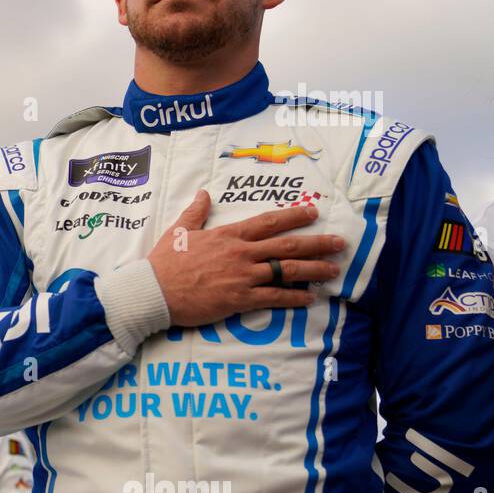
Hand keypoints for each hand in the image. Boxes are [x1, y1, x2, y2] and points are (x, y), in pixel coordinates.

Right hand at [147, 191, 345, 327]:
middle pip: (287, 245)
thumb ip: (196, 212)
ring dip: (314, 270)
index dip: (294, 216)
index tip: (313, 213)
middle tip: (340, 242)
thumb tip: (204, 193)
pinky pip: (274, 297)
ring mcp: (243, 277)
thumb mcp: (179, 230)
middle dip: (317, 243)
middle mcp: (242, 253)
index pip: (268, 222)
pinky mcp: (240, 299)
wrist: (154, 291)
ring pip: (287, 271)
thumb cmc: (164, 261)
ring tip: (334, 270)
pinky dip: (294, 298)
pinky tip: (310, 298)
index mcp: (229, 235)